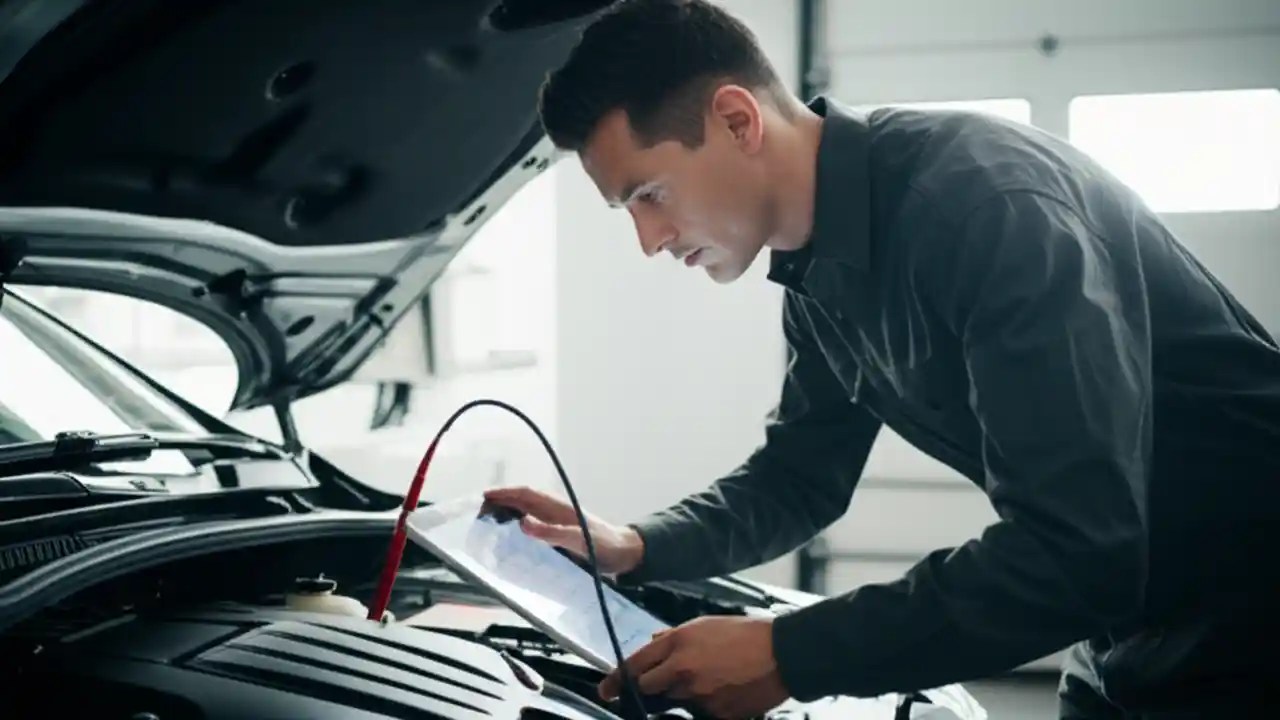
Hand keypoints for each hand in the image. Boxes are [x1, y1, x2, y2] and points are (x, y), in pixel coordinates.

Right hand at [482, 486, 644, 575]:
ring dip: (506, 516)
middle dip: (498, 503)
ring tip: (485, 526)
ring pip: (525, 514)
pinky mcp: (559, 536)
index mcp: (557, 507)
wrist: (626, 554)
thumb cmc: (605, 545)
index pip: (525, 493)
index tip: (482, 497)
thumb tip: (522, 523)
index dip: (503, 493)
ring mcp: (556, 523)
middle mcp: (554, 512)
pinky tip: (510, 542)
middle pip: (521, 502)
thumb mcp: (579, 539)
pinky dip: (518, 530)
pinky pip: (533, 528)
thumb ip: (552, 532)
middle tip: (475, 513)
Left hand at [599, 616, 790, 718]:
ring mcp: (698, 696)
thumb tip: (654, 642)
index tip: (606, 689)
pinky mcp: (715, 714)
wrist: (782, 655)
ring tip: (710, 676)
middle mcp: (682, 672)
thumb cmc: (747, 634)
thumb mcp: (704, 624)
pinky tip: (723, 687)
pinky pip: (698, 712)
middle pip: (649, 688)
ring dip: (682, 693)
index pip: (635, 665)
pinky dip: (705, 703)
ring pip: (675, 701)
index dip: (616, 679)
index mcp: (677, 645)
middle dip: (651, 686)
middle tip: (668, 679)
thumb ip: (674, 636)